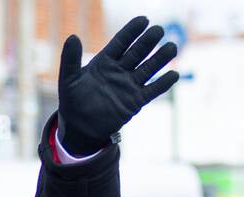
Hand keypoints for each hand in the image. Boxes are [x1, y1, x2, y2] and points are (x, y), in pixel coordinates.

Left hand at [57, 16, 178, 157]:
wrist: (80, 128)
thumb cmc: (73, 102)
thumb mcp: (69, 79)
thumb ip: (70, 59)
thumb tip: (73, 36)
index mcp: (105, 61)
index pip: (121, 42)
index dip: (132, 31)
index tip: (143, 20)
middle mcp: (120, 71)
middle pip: (138, 52)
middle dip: (148, 41)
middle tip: (159, 30)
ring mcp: (129, 86)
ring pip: (148, 69)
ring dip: (160, 58)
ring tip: (172, 47)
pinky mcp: (135, 102)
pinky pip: (152, 91)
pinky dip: (163, 84)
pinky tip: (174, 75)